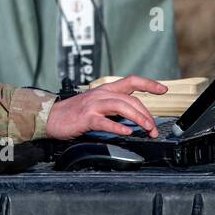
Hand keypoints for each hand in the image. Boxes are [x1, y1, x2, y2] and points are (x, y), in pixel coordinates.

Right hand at [45, 76, 167, 139]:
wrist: (51, 117)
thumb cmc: (74, 113)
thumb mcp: (96, 104)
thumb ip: (113, 106)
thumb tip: (133, 116)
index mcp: (105, 90)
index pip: (131, 81)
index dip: (149, 83)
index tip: (163, 89)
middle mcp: (101, 94)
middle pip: (131, 99)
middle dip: (146, 114)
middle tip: (153, 128)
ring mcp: (93, 105)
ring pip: (122, 107)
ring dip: (138, 118)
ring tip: (147, 129)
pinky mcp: (86, 118)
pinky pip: (105, 121)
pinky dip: (118, 127)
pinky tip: (127, 133)